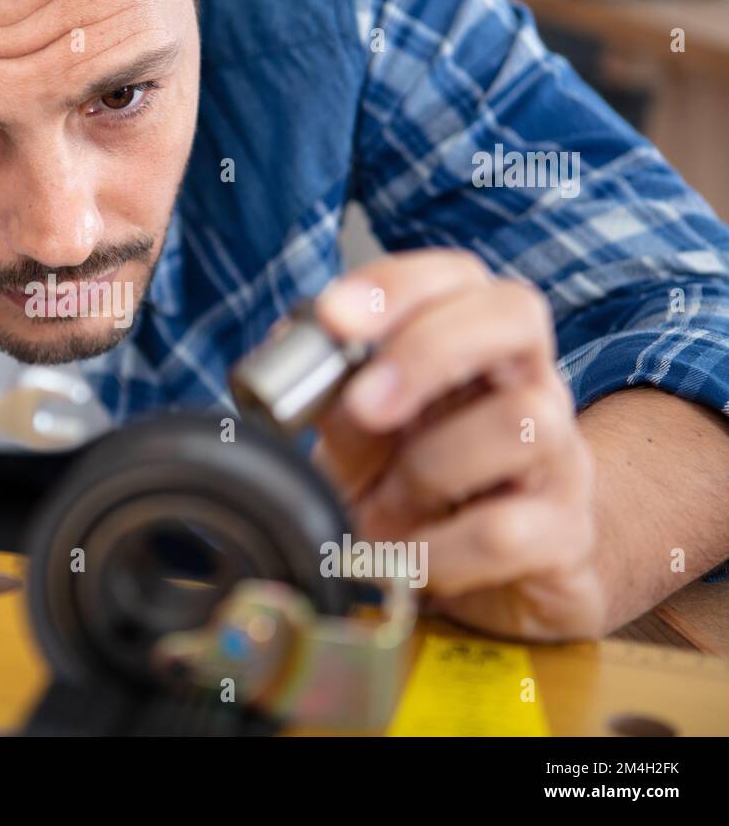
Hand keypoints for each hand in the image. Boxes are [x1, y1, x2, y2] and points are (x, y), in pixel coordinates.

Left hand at [311, 249, 604, 640]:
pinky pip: (507, 528)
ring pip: (521, 421)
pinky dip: (438, 548)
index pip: (457, 277)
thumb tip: (294, 349)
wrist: (491, 584)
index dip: (397, 284)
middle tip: (363, 405)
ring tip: (384, 509)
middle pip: (515, 315)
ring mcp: (560, 454)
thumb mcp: (362, 442)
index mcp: (475, 344)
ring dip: (428, 470)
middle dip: (427, 352)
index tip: (333, 315)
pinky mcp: (567, 531)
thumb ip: (335, 399)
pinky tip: (406, 560)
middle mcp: (531, 383)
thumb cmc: (419, 493)